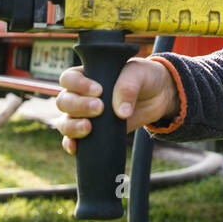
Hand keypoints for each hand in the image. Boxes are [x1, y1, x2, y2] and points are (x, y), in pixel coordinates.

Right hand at [54, 57, 179, 155]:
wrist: (158, 96)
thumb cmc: (144, 77)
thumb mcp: (138, 75)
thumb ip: (128, 88)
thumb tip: (121, 113)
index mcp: (88, 74)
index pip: (69, 78)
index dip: (78, 85)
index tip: (99, 91)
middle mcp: (81, 94)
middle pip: (64, 101)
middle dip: (78, 106)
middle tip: (99, 108)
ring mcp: (85, 114)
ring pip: (65, 121)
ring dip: (72, 126)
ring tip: (88, 128)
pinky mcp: (93, 131)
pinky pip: (72, 139)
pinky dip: (70, 143)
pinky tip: (76, 147)